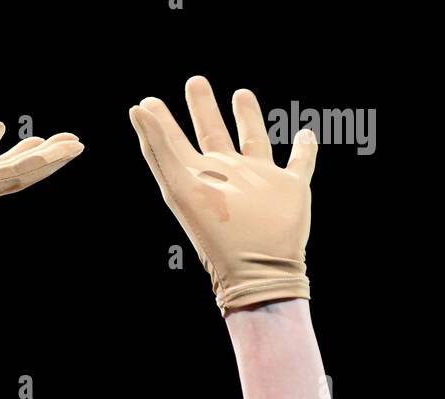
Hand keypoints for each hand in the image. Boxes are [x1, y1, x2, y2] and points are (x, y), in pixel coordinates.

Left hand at [129, 77, 316, 314]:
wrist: (258, 271)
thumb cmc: (219, 232)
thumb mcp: (182, 184)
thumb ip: (162, 145)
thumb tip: (138, 108)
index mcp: (201, 176)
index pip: (174, 142)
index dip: (160, 122)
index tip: (147, 103)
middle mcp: (227, 176)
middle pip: (212, 134)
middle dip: (204, 108)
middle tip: (196, 81)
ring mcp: (258, 182)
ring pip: (253, 141)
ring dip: (248, 117)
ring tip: (241, 93)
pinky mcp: (289, 189)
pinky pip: (300, 163)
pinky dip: (304, 148)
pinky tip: (305, 134)